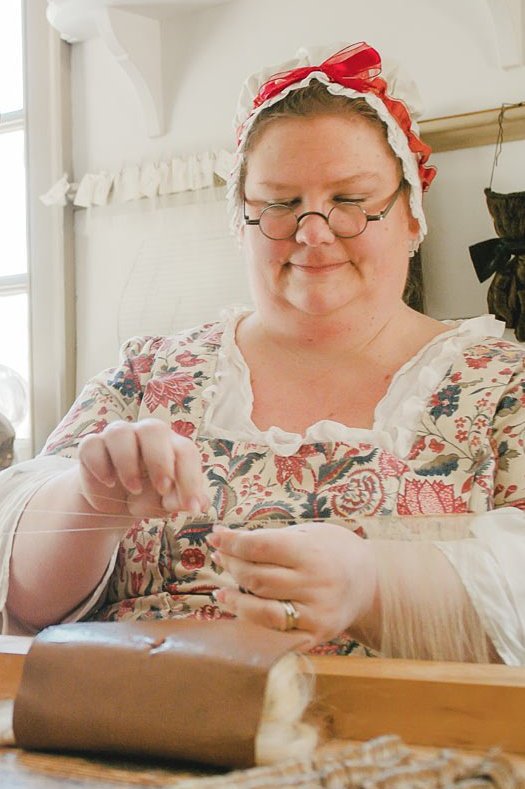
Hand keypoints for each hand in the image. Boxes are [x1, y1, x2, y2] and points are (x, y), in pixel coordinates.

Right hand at [77, 418, 208, 517]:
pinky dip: (100, 465)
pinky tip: (109, 483)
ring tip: (133, 489)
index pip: (185, 451)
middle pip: (153, 429)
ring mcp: (118, 438)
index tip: (191, 507)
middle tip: (163, 489)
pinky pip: (92, 445)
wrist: (113, 502)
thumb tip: (201, 504)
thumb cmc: (148, 496)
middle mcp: (145, 435)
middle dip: (159, 459)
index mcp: (171, 445)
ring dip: (128, 462)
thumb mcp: (166, 503)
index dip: (190, 478)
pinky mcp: (92, 447)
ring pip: (120, 432)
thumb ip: (182, 500)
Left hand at [207, 522, 377, 648]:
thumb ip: (270, 539)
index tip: (215, 535)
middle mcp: (315, 584)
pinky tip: (239, 611)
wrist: (371, 583)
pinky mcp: (315, 636)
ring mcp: (315, 613)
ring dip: (235, 600)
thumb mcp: (308, 534)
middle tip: (220, 557)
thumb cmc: (333, 551)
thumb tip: (225, 537)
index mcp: (312, 553)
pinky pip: (275, 633)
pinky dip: (252, 622)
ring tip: (221, 591)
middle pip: (256, 578)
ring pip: (261, 610)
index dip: (232, 542)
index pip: (260, 547)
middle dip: (231, 566)